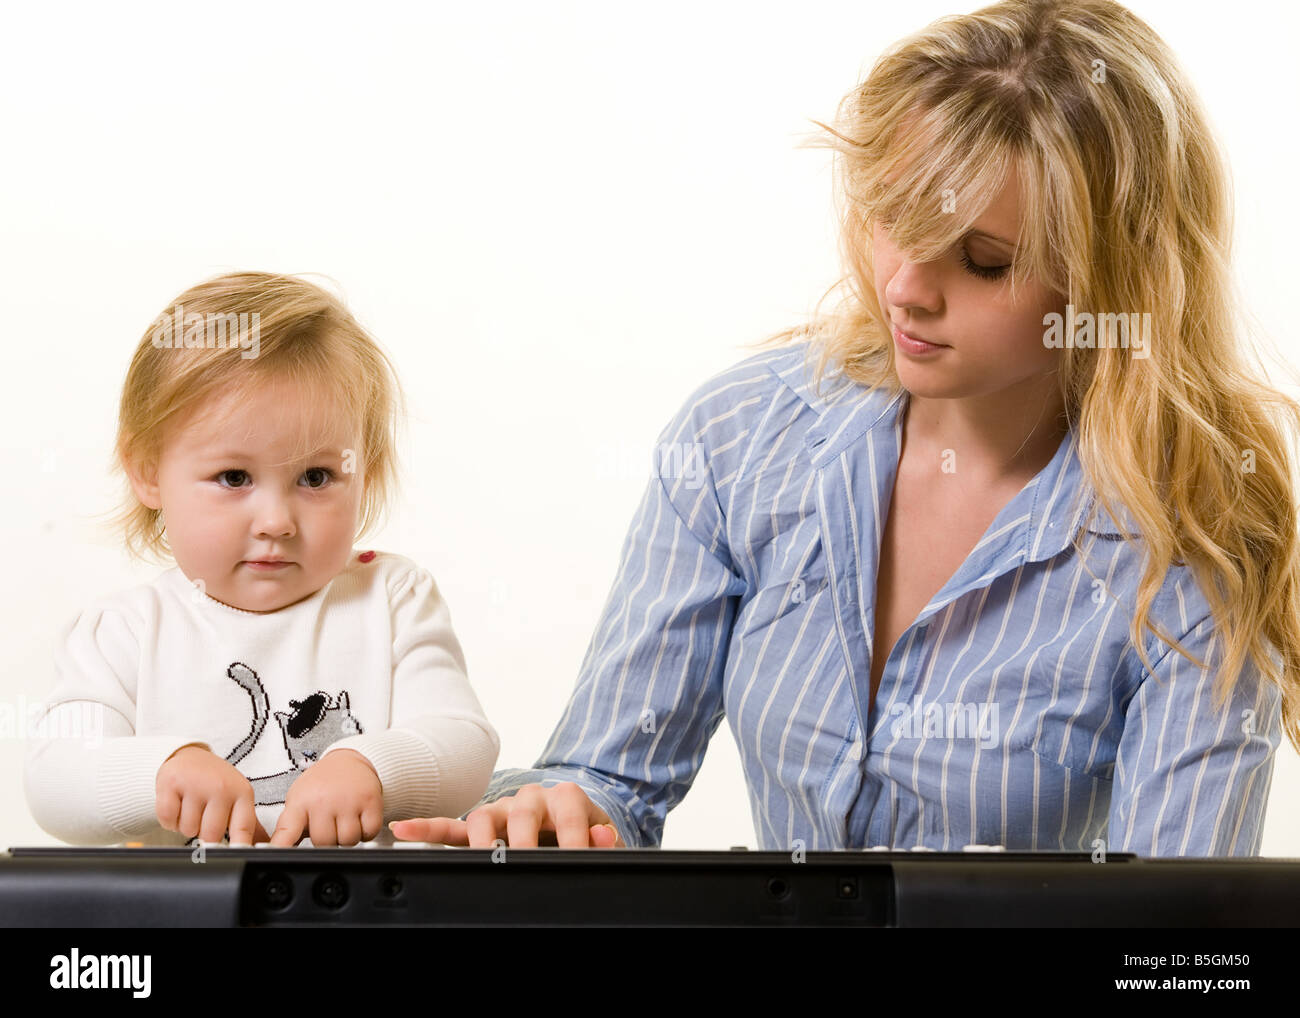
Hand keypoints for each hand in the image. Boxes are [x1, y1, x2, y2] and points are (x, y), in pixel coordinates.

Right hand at [155, 743, 270, 844]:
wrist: (189, 755)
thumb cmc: (215, 781)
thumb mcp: (238, 796)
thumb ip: (247, 823)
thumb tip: (264, 845)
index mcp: (242, 793)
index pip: (243, 827)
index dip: (240, 846)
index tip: (238, 857)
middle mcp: (221, 788)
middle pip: (211, 835)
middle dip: (204, 833)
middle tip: (204, 815)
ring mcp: (196, 785)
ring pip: (187, 830)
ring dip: (185, 825)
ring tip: (191, 806)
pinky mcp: (171, 784)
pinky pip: (167, 819)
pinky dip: (168, 819)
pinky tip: (176, 804)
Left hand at [270, 749, 383, 846]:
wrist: (349, 760)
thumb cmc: (321, 784)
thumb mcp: (299, 799)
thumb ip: (290, 827)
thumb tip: (280, 852)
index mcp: (300, 802)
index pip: (287, 830)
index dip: (281, 846)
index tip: (274, 857)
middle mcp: (323, 801)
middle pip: (324, 843)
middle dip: (329, 839)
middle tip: (330, 823)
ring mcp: (348, 801)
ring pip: (348, 840)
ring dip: (348, 837)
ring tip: (344, 820)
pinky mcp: (370, 801)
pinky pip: (369, 833)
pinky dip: (366, 832)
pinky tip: (360, 819)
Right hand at [388, 782, 625, 847]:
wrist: (570, 823)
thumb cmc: (584, 832)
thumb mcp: (602, 834)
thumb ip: (604, 838)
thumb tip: (601, 836)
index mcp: (564, 797)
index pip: (569, 815)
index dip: (574, 839)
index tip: (575, 861)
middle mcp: (530, 798)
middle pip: (521, 813)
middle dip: (524, 842)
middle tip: (526, 864)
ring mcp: (502, 811)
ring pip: (483, 819)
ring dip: (482, 841)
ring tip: (485, 860)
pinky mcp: (481, 826)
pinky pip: (451, 826)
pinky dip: (428, 828)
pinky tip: (403, 830)